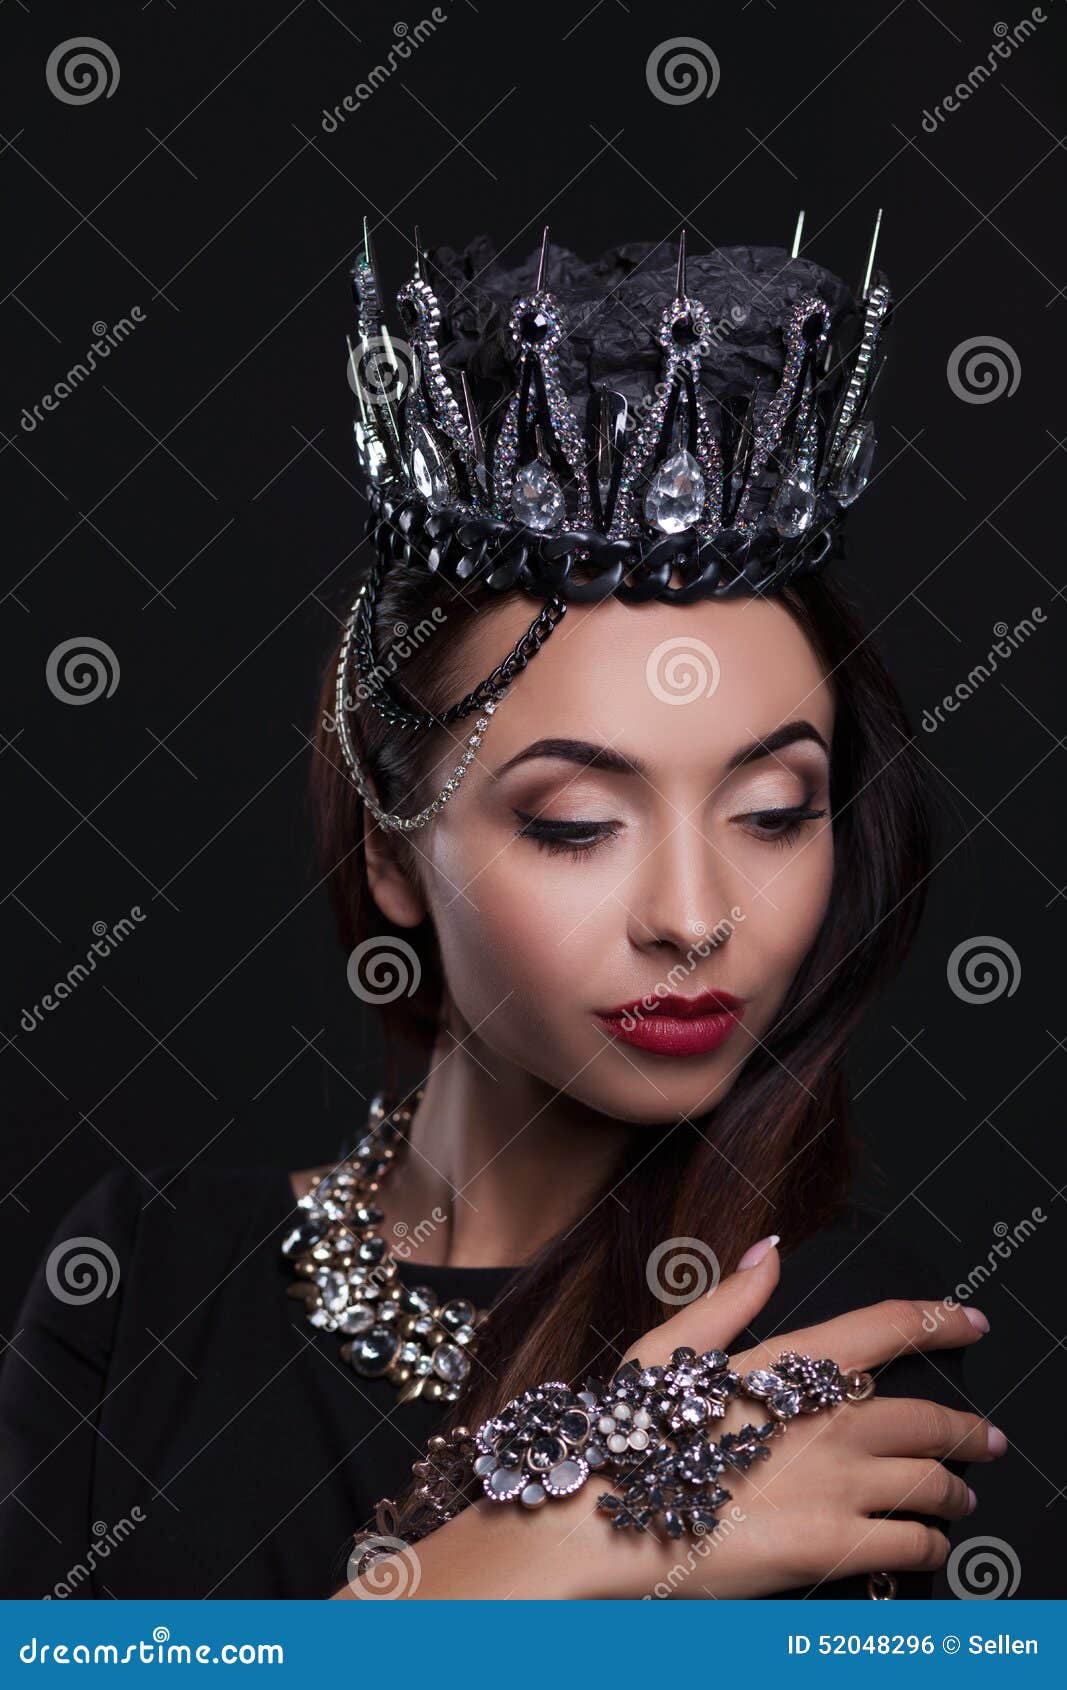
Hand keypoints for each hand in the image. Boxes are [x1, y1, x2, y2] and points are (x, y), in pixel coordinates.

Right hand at [531, 1239, 1004, 1598]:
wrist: (602, 1520)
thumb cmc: (629, 1432)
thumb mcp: (670, 1347)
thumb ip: (732, 1298)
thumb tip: (771, 1247)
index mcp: (791, 1362)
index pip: (889, 1327)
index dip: (940, 1319)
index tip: (971, 1320)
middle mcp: (827, 1420)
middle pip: (928, 1418)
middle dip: (968, 1430)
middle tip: (987, 1439)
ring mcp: (835, 1486)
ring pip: (930, 1484)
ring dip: (955, 1490)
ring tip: (962, 1497)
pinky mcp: (831, 1548)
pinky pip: (910, 1545)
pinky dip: (931, 1542)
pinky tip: (930, 1543)